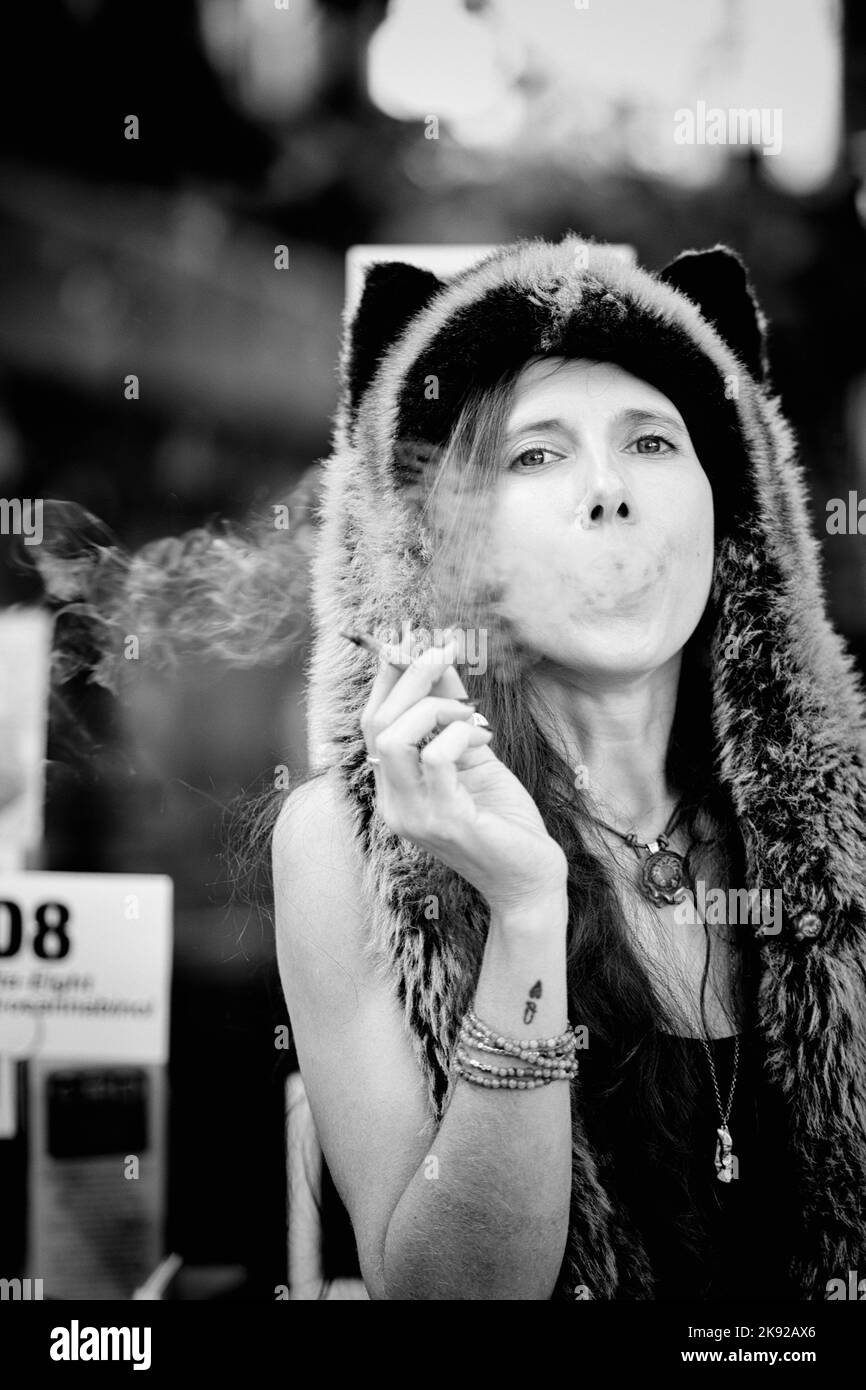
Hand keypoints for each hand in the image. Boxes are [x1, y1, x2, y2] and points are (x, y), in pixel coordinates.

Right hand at [360, 632, 568, 915]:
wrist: (530, 880)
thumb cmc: (503, 821)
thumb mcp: (473, 755)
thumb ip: (453, 714)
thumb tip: (438, 663)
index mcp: (394, 788)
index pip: (373, 721)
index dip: (391, 676)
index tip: (418, 642)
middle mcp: (394, 803)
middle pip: (376, 722)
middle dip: (409, 676)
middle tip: (444, 654)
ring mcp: (414, 815)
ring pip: (394, 737)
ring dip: (436, 707)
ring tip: (472, 715)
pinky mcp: (445, 821)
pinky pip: (436, 757)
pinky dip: (460, 733)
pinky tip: (483, 739)